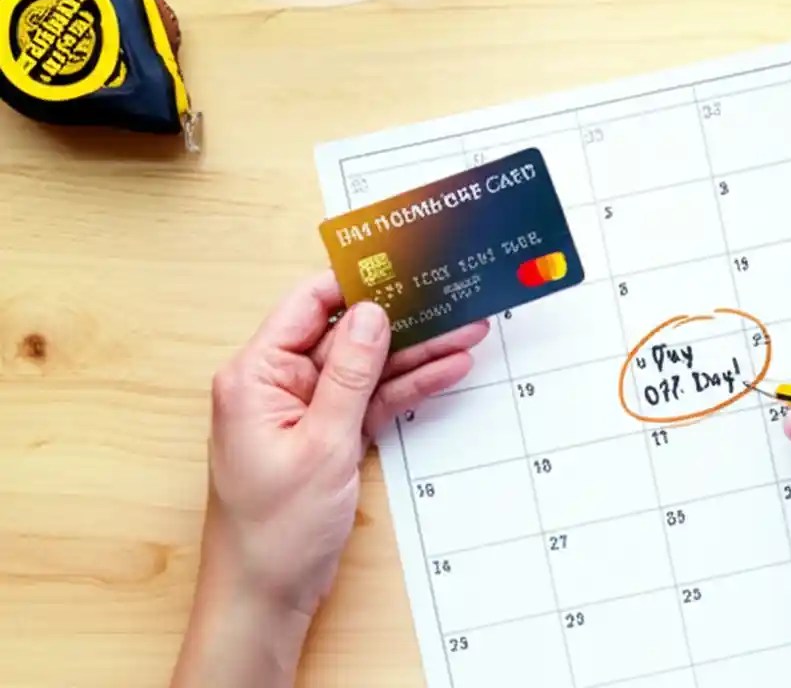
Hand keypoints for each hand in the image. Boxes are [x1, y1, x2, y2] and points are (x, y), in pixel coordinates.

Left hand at [171, 271, 487, 687]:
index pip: (309, 305)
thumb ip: (349, 374)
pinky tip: (446, 370)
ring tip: (467, 331)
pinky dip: (406, 388)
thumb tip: (372, 314)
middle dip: (401, 318)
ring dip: (415, 353)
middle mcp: (276, 385)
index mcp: (254, 375)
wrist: (268, 596)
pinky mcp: (328, 435)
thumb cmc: (273, 531)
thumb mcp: (321, 444)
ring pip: (367, 367)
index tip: (402, 263)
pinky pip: (371, 399)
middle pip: (346, 334)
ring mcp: (305, 410)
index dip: (356, 281)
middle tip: (450, 297)